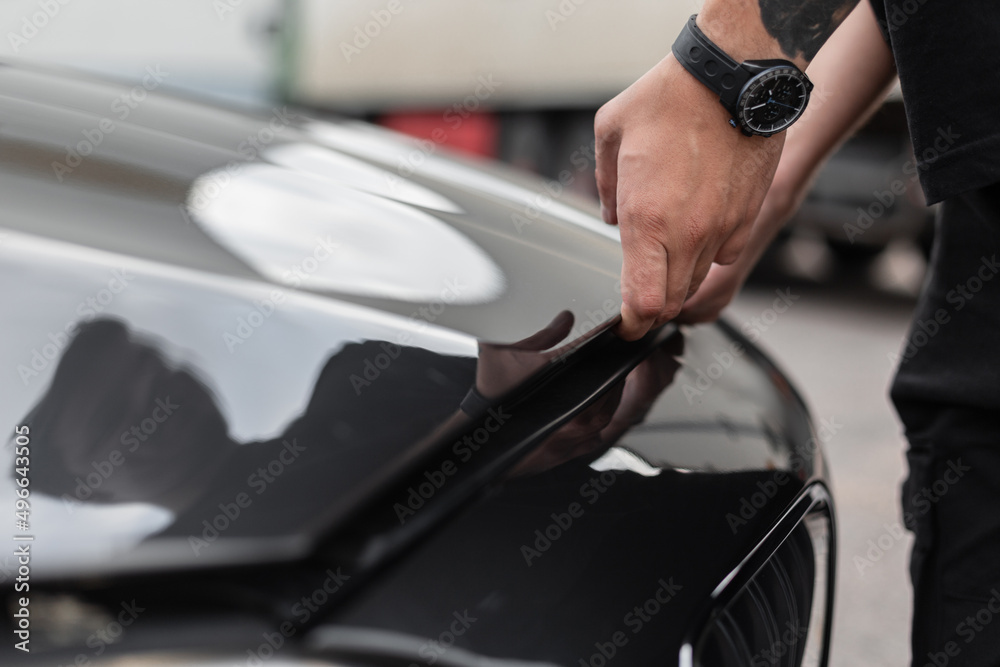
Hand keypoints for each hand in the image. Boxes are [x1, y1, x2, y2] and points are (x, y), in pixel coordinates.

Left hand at [595, 50, 783, 340]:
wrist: (733, 75)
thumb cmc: (670, 98)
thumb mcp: (611, 134)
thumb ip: (606, 186)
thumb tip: (612, 216)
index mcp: (646, 221)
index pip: (643, 304)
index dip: (632, 324)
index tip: (625, 325)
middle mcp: (687, 234)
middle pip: (670, 302)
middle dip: (651, 305)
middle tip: (639, 292)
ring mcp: (721, 228)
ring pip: (697, 280)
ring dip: (677, 280)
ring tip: (665, 254)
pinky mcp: (747, 217)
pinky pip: (724, 254)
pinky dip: (707, 254)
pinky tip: (695, 229)